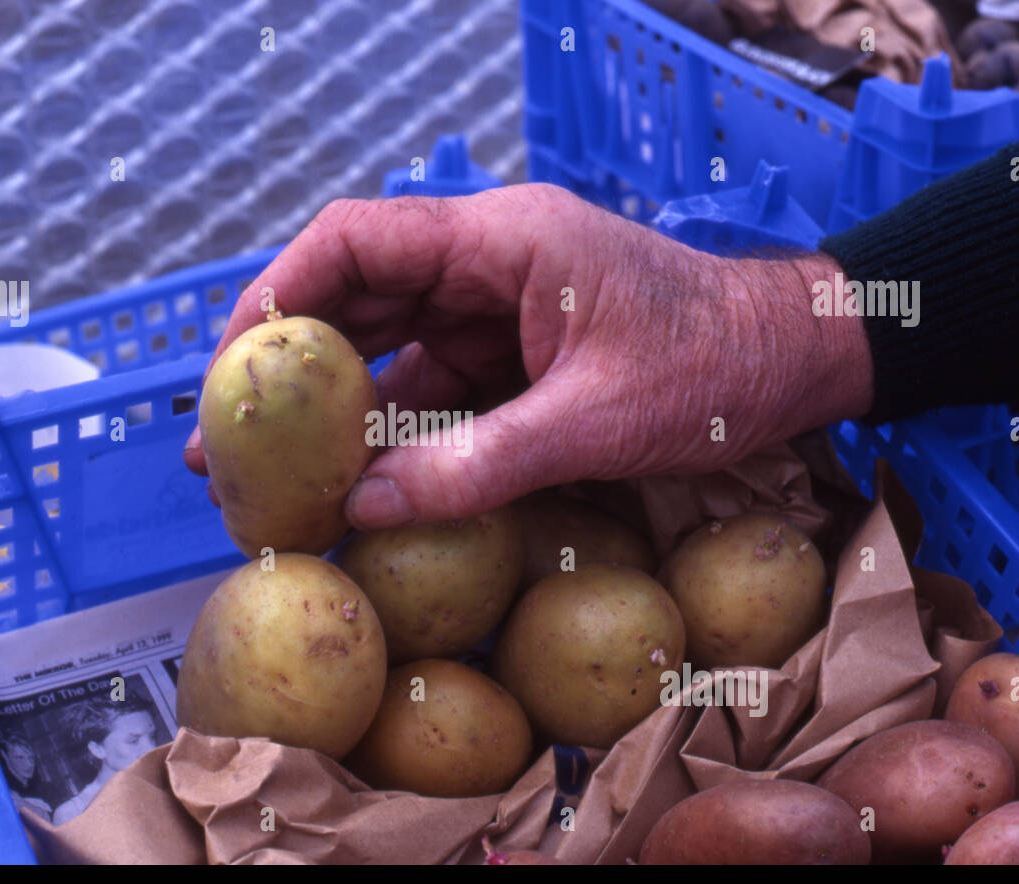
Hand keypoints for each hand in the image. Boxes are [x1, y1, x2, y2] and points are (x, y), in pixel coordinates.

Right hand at [184, 184, 872, 528]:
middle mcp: (486, 265)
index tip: (229, 367)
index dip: (278, 297)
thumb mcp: (592, 422)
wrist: (796, 365)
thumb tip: (362, 509)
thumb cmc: (714, 369)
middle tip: (222, 439)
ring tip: (264, 479)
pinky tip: (349, 484)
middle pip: (355, 297)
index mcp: (501, 240)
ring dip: (330, 412)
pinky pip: (432, 391)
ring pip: (387, 351)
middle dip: (285, 369)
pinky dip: (389, 435)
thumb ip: (476, 465)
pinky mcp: (515, 359)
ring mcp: (498, 312)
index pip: (357, 242)